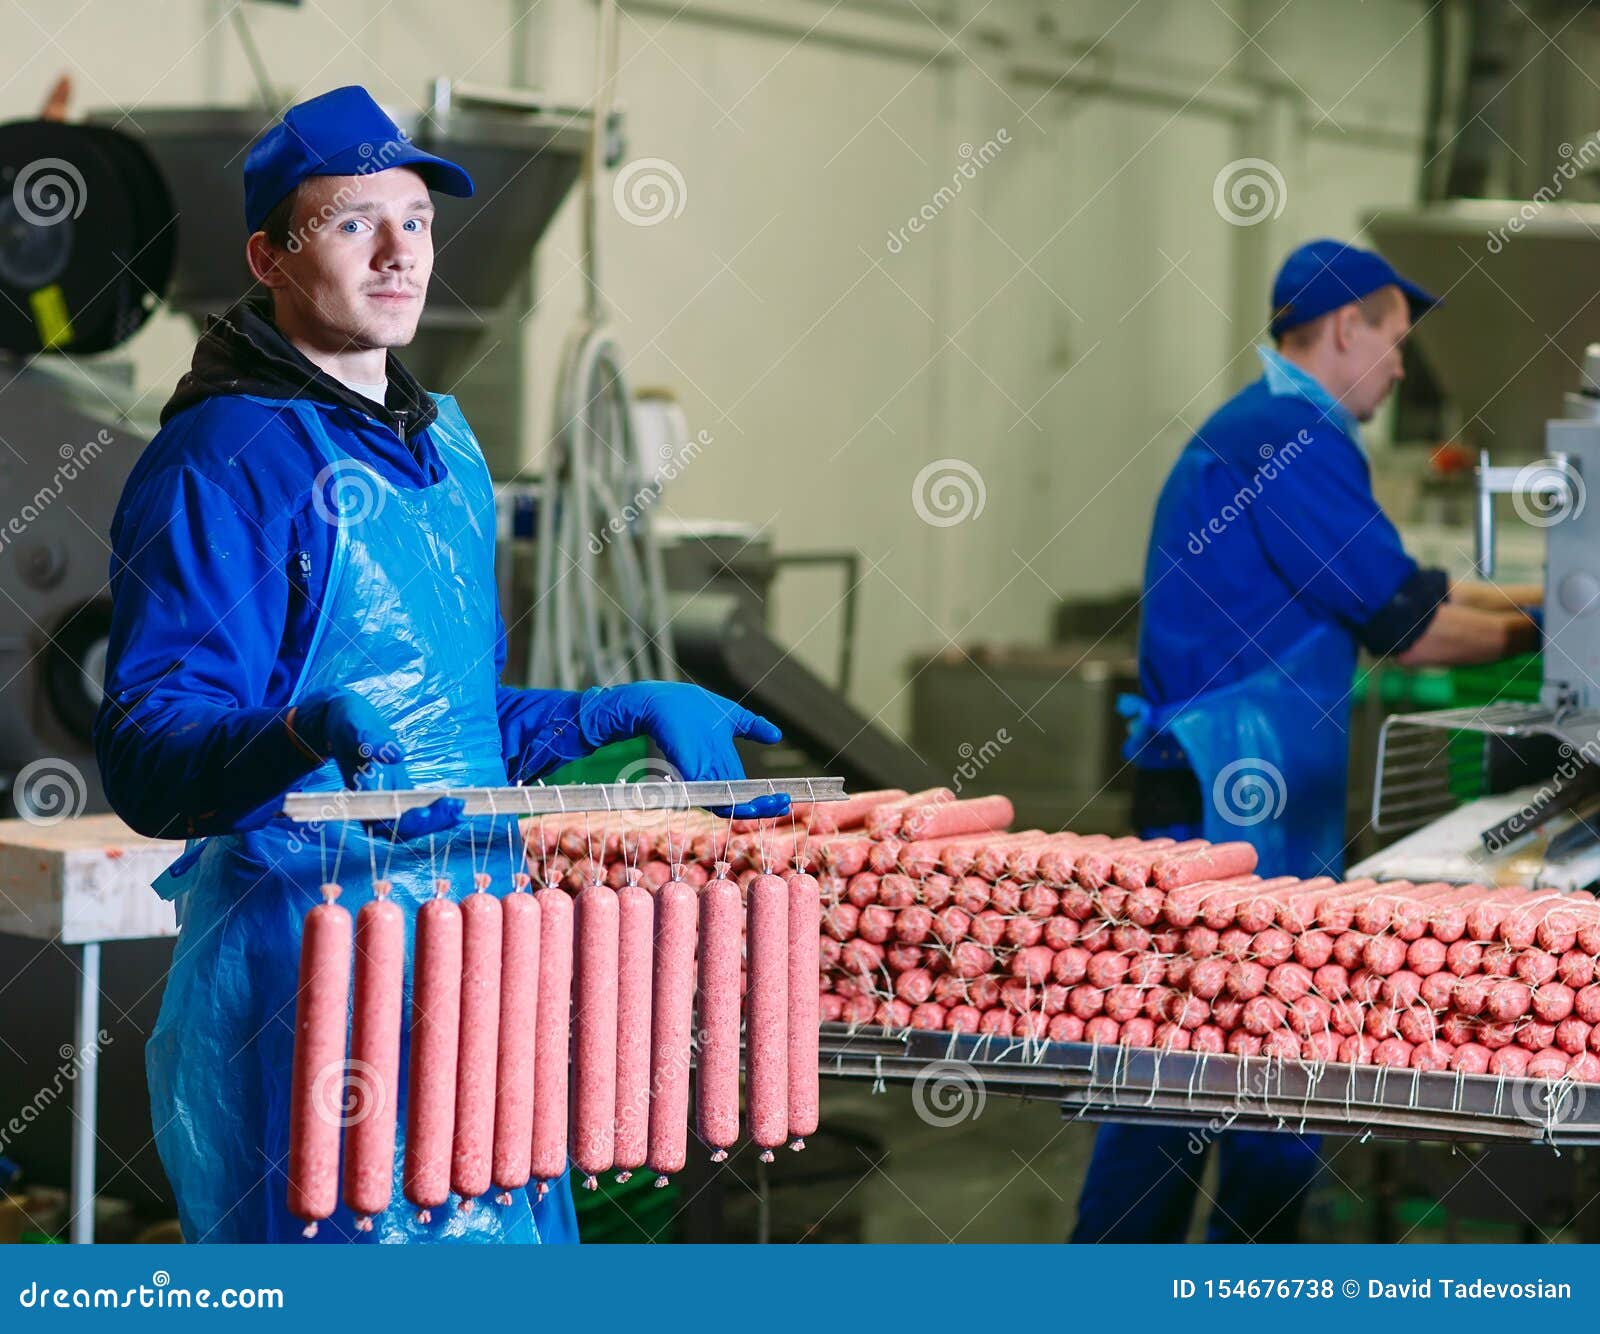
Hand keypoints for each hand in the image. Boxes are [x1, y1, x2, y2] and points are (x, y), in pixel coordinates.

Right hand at [291, 687, 463, 839]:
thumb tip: (397, 755)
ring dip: (438, 819)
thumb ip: (370, 740)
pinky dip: (438, 813)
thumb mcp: (355, 725)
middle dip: (428, 821)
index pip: (378, 820)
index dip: (399, 822)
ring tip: (460, 807)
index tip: (421, 812)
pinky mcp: (401, 795)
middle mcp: (372, 805)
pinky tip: (458, 809)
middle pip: (400, 828)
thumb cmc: (349, 723)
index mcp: (356, 794)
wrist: (349, 723)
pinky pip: (420, 810)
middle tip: (455, 805)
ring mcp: (388, 802)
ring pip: (412, 824)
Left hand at [577, 682, 789, 819]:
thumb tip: (777, 736)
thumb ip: (753, 727)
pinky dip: (733, 803)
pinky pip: (712, 797)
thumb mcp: (731, 717)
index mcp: (721, 770)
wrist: (663, 701)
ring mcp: (701, 778)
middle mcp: (711, 778)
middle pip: (740, 804)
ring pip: (729, 806)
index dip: (765, 800)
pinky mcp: (691, 775)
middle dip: (765, 807)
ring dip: (753, 808)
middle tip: (784, 802)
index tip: (785, 797)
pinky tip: (752, 801)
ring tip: (773, 803)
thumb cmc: (690, 711)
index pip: (745, 794)